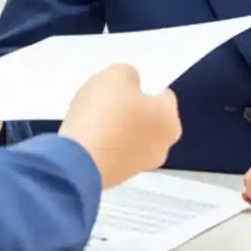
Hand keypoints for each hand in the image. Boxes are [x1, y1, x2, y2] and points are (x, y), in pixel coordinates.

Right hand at [59, 64, 181, 189]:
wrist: (79, 159)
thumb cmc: (104, 116)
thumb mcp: (117, 75)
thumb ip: (129, 74)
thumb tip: (128, 83)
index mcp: (170, 121)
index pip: (163, 96)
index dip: (144, 86)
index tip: (126, 82)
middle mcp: (161, 147)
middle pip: (147, 118)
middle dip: (129, 108)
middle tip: (107, 98)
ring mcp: (138, 165)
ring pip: (129, 136)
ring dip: (114, 126)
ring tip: (91, 116)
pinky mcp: (116, 176)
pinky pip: (112, 151)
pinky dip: (102, 142)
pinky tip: (86, 134)